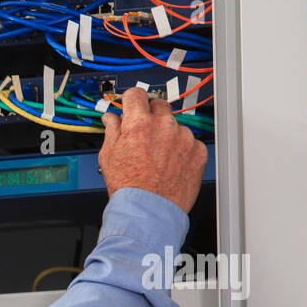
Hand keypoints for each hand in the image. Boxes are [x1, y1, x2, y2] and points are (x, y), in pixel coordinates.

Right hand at [98, 86, 207, 213]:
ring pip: (175, 125)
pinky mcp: (198, 151)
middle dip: (151, 116)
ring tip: (158, 158)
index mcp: (139, 124)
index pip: (136, 94)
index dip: (131, 101)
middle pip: (159, 105)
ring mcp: (183, 138)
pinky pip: (190, 142)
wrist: (148, 212)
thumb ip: (111, 131)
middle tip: (144, 135)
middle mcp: (164, 126)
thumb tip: (111, 119)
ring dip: (168, 135)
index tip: (131, 106)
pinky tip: (170, 165)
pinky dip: (182, 150)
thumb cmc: (128, 188)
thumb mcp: (108, 156)